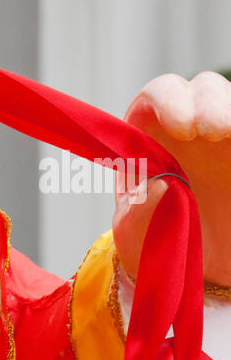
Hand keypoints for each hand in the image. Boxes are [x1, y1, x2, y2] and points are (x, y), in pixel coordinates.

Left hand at [113, 72, 230, 285]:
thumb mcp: (137, 233)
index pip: (158, 95)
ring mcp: (225, 137)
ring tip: (227, 134)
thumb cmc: (155, 241)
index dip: (168, 101)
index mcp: (151, 132)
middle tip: (213, 130)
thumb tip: (158, 186)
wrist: (195, 270)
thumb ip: (140, 212)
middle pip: (204, 88)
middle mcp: (191, 125)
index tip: (180, 127)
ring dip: (229, 111)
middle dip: (209, 102)